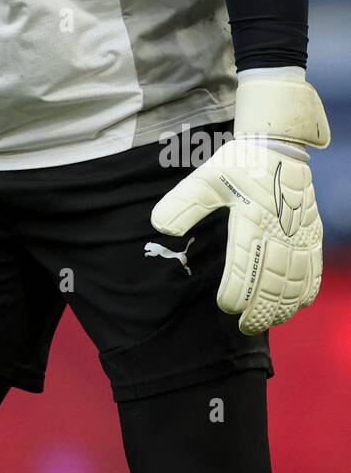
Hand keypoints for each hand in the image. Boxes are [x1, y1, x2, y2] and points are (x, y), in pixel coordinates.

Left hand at [151, 137, 322, 334]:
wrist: (279, 145)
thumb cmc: (240, 163)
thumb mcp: (206, 178)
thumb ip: (183, 204)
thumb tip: (159, 227)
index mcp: (252, 221)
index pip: (246, 268)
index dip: (237, 293)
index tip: (225, 306)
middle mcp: (280, 232)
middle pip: (272, 283)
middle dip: (259, 310)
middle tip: (245, 326)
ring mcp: (299, 235)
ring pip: (295, 281)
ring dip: (282, 305)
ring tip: (266, 321)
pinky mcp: (312, 234)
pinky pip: (313, 269)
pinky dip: (306, 290)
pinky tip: (297, 304)